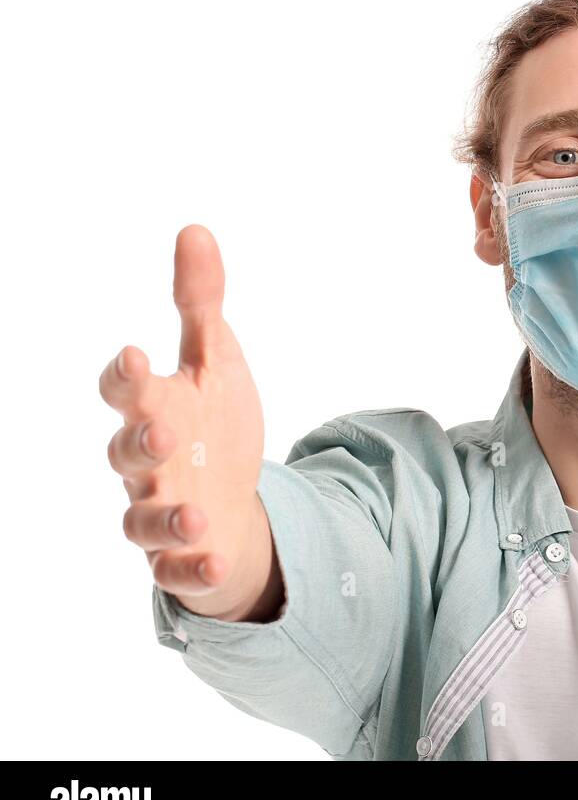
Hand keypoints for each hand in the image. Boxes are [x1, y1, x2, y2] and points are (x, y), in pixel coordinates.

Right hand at [100, 226, 276, 619]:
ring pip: (140, 520)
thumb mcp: (216, 360)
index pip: (125, 390)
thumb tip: (195, 230)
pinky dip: (191, 568)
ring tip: (197, 513)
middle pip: (125, 453)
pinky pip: (174, 569)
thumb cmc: (211, 424)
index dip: (126, 376)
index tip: (138, 354)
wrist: (230, 501)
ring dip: (164, 517)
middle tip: (162, 431)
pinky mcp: (179, 555)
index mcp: (152, 408)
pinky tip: (214, 561)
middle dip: (139, 443)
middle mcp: (146, 462)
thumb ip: (201, 304)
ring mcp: (158, 510)